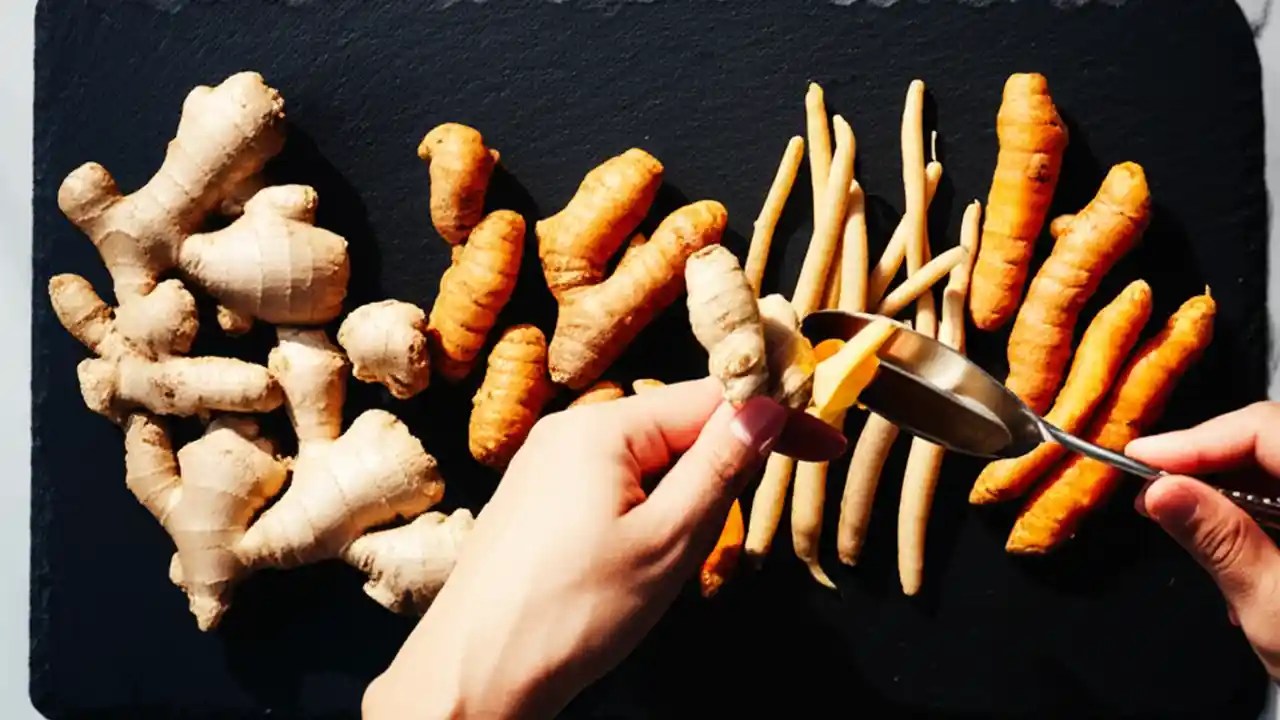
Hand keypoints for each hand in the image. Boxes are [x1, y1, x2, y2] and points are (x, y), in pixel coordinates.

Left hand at [363, 377, 844, 717]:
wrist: (471, 676)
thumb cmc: (569, 614)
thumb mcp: (667, 542)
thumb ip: (720, 468)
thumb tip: (766, 405)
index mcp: (602, 428)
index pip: (709, 399)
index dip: (773, 420)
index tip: (826, 443)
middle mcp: (570, 432)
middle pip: (677, 432)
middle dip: (716, 480)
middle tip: (716, 546)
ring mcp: (547, 468)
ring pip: (647, 469)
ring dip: (679, 510)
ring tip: (656, 577)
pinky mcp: (536, 504)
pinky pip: (612, 493)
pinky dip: (644, 523)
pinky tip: (627, 575)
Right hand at [1128, 402, 1279, 677]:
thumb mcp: (1274, 607)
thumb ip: (1220, 540)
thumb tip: (1162, 491)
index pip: (1269, 430)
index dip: (1199, 440)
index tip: (1144, 458)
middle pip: (1274, 441)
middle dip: (1209, 464)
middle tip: (1154, 489)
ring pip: (1279, 467)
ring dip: (1229, 494)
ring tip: (1189, 528)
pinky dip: (1259, 514)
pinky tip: (1237, 551)